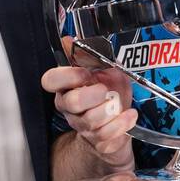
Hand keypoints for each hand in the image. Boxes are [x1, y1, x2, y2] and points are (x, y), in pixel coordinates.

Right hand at [42, 35, 138, 172]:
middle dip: (91, 94)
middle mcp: (70, 108)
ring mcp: (83, 126)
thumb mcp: (103, 70)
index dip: (67, 76)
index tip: (86, 73)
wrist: (118, 125)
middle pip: (70, 103)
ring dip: (109, 110)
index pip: (50, 80)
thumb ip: (88, 55)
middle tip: (104, 90)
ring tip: (118, 104)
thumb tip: (69, 39)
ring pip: (90, 120)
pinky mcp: (98, 142)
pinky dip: (121, 124)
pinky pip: (106, 135)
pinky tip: (129, 115)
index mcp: (67, 87)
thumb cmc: (109, 95)